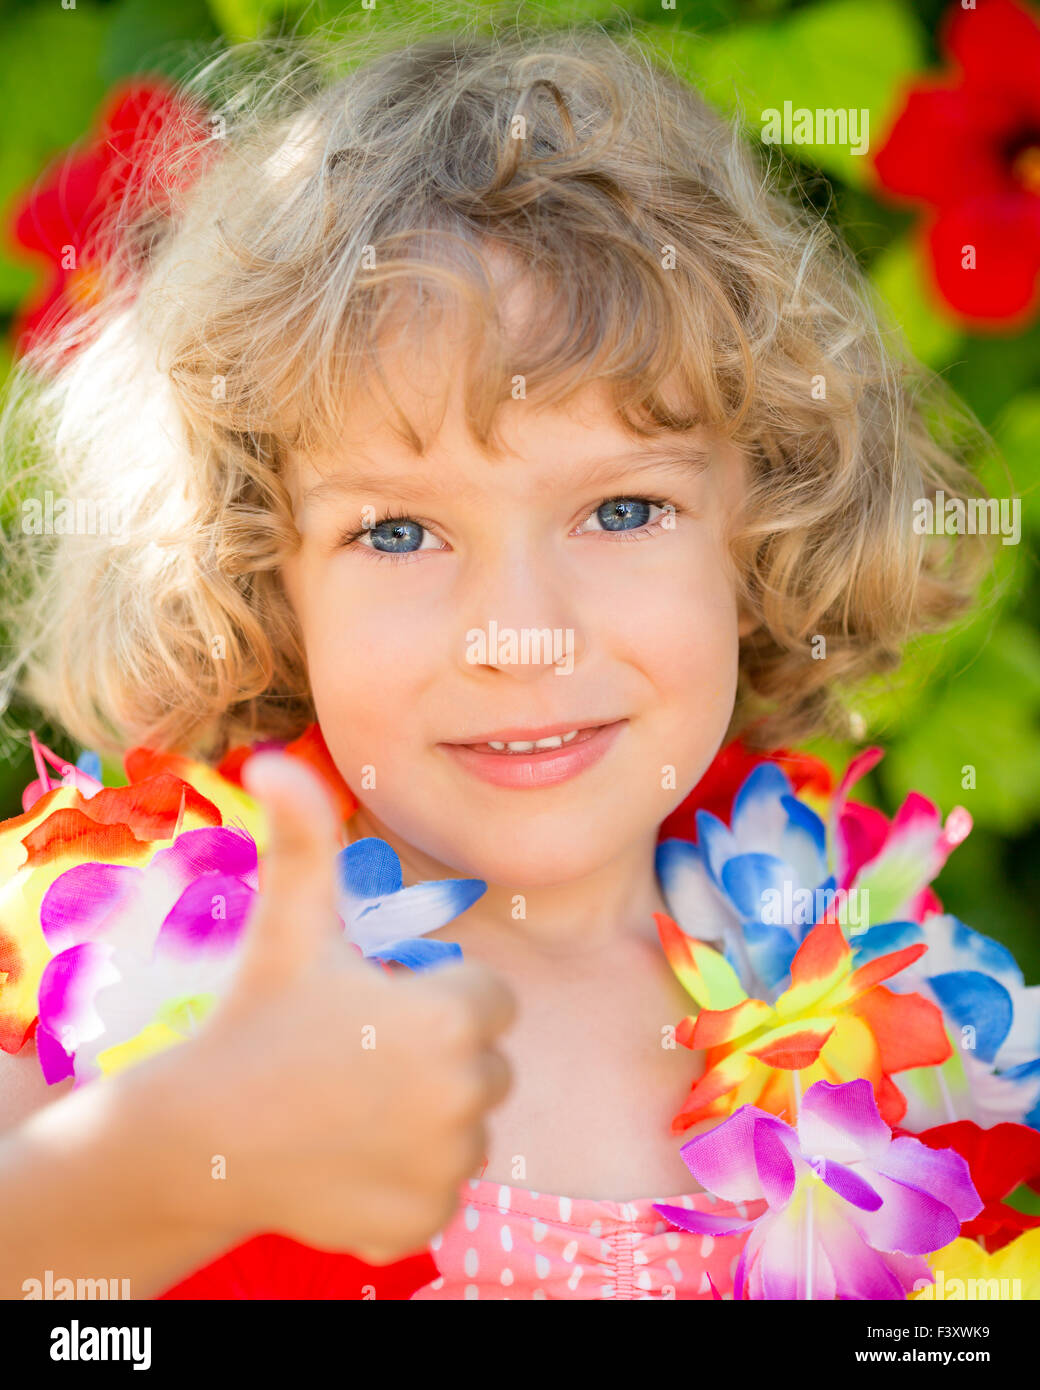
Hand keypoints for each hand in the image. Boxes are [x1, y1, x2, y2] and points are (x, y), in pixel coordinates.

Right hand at [167, 752, 513, 1261]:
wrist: (199, 1138)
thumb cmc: (255, 1018)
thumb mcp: (289, 925)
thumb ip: (301, 839)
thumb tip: (273, 758)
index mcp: (452, 1018)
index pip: (488, 1000)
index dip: (437, 997)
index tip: (379, 1004)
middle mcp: (466, 1096)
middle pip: (484, 1064)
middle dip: (437, 1057)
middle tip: (359, 1056)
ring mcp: (446, 1167)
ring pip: (466, 1129)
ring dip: (427, 1119)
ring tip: (352, 1105)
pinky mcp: (425, 1222)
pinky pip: (442, 1188)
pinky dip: (409, 1179)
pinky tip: (350, 1159)